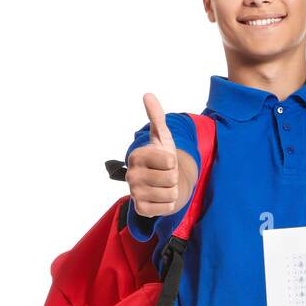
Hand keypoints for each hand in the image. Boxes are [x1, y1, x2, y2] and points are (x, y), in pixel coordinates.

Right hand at [125, 92, 182, 217]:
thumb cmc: (162, 159)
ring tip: (163, 186)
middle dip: (174, 177)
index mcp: (137, 156)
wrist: (159, 183)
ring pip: (171, 193)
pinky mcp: (141, 209)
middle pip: (172, 178)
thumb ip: (156, 117)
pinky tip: (160, 198)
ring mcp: (135, 193)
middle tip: (165, 175)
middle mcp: (132, 175)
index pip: (170, 161)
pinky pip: (167, 207)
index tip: (165, 162)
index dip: (173, 162)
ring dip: (172, 191)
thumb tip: (148, 95)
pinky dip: (168, 204)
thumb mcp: (162, 137)